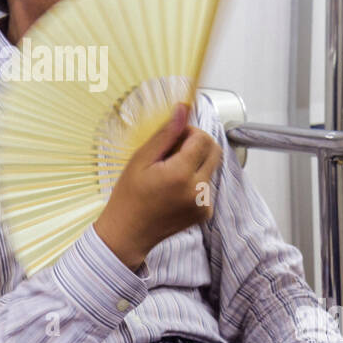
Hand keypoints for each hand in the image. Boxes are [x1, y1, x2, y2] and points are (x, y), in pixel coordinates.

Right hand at [93, 103, 221, 268]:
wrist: (128, 233)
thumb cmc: (129, 196)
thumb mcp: (141, 159)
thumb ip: (166, 134)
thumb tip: (183, 109)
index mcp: (181, 174)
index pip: (203, 138)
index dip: (188, 133)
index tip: (172, 139)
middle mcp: (198, 190)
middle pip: (214, 150)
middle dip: (197, 145)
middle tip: (173, 153)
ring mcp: (204, 204)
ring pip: (211, 167)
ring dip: (196, 163)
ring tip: (169, 175)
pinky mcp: (205, 213)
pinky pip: (208, 185)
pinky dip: (195, 181)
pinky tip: (174, 190)